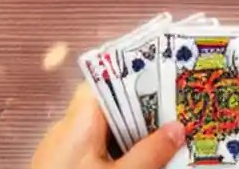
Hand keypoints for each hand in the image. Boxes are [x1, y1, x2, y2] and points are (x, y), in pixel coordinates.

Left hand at [31, 83, 184, 168]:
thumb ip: (150, 153)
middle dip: (140, 112)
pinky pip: (93, 150)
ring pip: (102, 132)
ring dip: (130, 136)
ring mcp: (61, 150)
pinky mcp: (62, 166)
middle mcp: (66, 129)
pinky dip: (115, 153)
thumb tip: (177, 130)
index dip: (135, 78)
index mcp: (79, 121)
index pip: (106, 81)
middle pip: (108, 107)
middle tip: (175, 115)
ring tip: (164, 141)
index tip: (165, 81)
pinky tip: (139, 163)